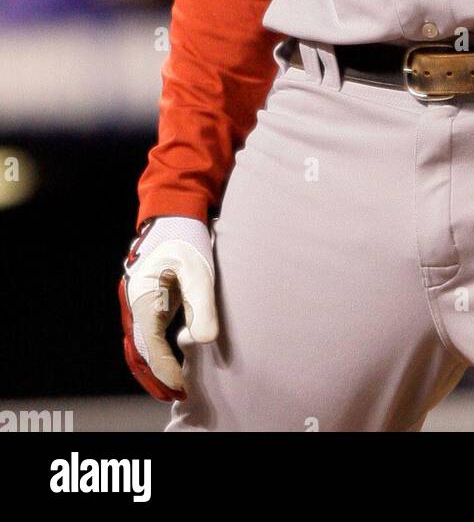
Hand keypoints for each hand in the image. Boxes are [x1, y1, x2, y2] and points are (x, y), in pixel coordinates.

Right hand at [119, 215, 218, 400]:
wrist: (173, 214)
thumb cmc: (187, 240)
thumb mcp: (199, 271)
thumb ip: (202, 306)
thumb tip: (203, 341)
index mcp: (141, 299)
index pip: (150, 347)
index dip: (164, 371)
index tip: (181, 387)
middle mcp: (133, 303)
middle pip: (139, 352)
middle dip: (155, 377)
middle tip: (176, 396)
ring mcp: (136, 302)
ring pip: (140, 345)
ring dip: (153, 368)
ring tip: (174, 386)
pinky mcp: (145, 300)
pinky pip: (146, 334)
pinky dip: (155, 352)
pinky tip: (172, 361)